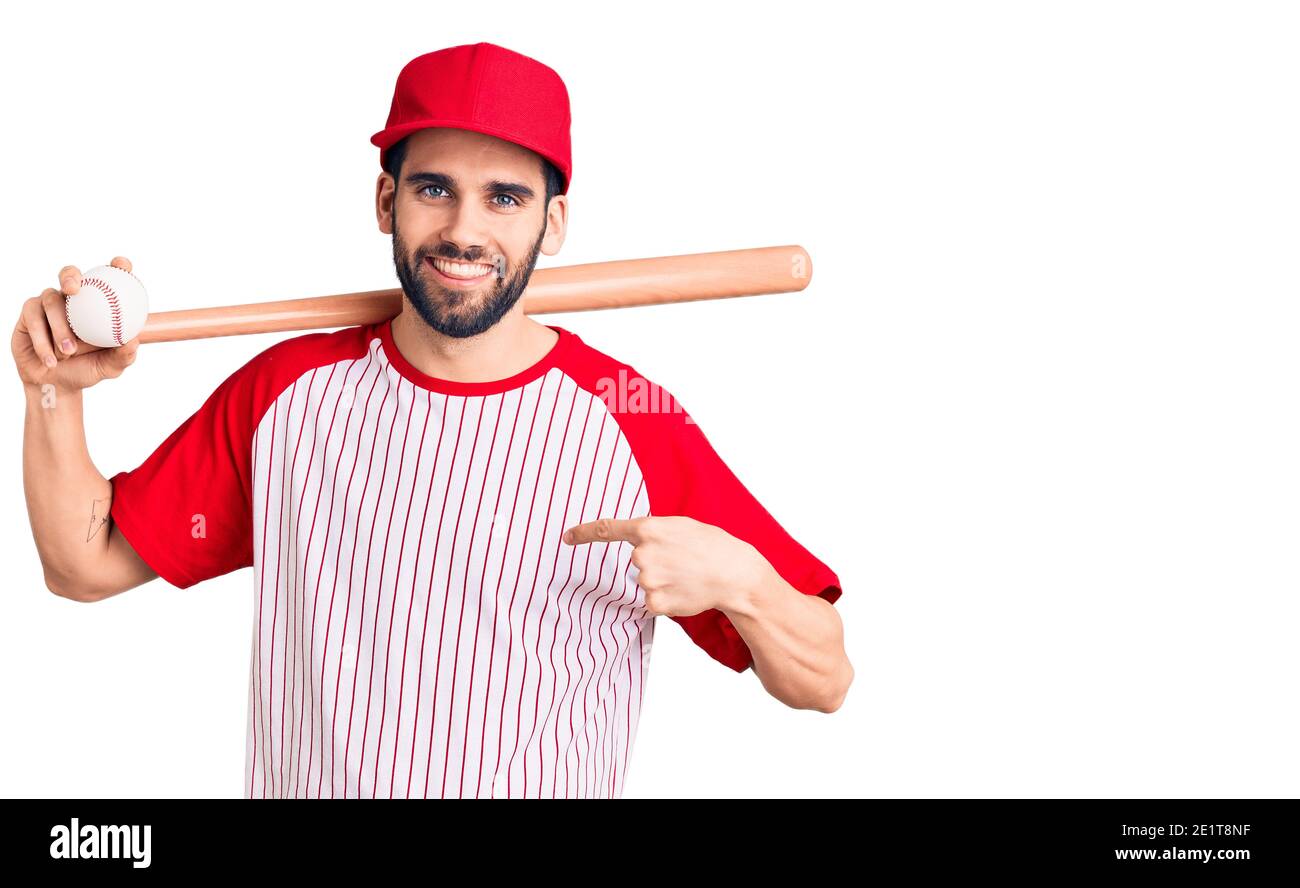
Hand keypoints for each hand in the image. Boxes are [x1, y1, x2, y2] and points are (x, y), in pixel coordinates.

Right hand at [12, 257, 139, 389]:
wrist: (56, 383)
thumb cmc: (86, 368)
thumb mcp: (110, 366)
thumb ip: (123, 354)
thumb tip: (133, 340)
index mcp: (98, 304)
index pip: (108, 278)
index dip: (117, 266)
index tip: (122, 265)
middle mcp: (73, 299)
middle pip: (70, 274)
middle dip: (71, 276)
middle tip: (75, 290)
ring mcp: (49, 304)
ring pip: (51, 301)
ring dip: (60, 327)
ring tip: (68, 351)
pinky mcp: (30, 313)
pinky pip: (33, 319)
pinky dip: (43, 341)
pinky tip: (51, 358)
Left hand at [562, 515, 770, 616]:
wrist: (733, 573)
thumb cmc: (710, 545)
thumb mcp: (680, 526)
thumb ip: (652, 532)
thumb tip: (636, 544)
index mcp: (648, 528)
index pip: (606, 529)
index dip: (583, 533)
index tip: (567, 537)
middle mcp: (642, 554)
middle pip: (636, 561)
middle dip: (654, 562)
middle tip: (681, 561)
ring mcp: (647, 580)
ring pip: (644, 582)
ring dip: (662, 581)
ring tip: (687, 575)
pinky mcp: (654, 603)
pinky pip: (650, 601)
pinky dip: (666, 598)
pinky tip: (684, 591)